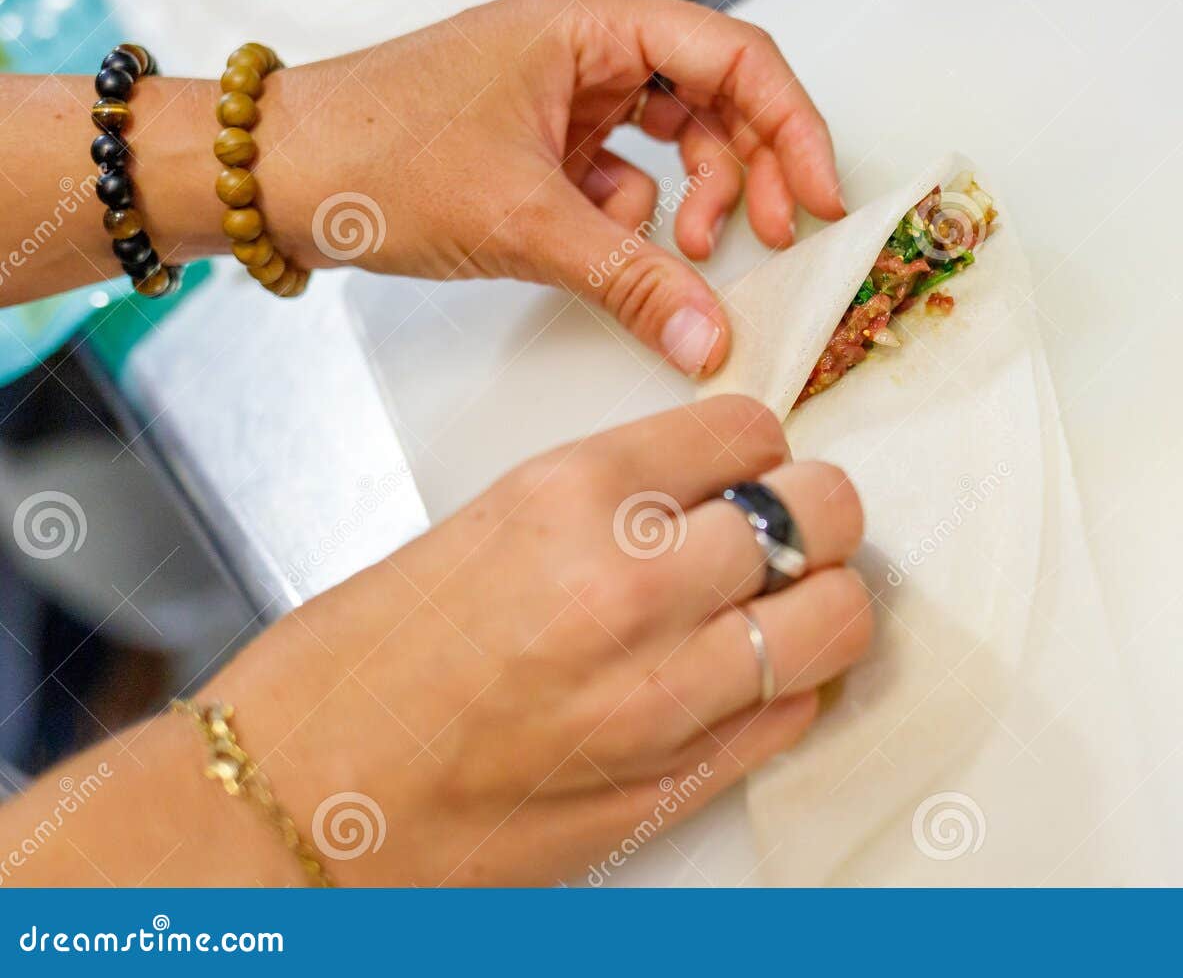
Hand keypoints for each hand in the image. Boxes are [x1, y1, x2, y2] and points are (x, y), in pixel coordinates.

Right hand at [184, 395, 867, 885]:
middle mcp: (631, 586)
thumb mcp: (486, 524)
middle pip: (819, 511)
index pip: (747, 428)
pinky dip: (790, 687)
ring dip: (825, 599)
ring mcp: (662, 695)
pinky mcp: (671, 785)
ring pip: (837, 616)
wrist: (293, 804)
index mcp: (569, 496)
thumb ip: (613, 500)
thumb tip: (713, 487)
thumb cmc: (358, 666)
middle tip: (788, 524)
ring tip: (785, 603)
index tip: (750, 461)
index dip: (760, 443)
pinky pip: (795, 713)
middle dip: (815, 510)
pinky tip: (745, 679)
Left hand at [258, 0, 845, 375]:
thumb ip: (632, 281)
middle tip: (772, 235)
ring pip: (675, 137)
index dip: (793, 130)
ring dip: (693, 196)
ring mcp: (565, 90)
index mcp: (592, 21)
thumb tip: (711, 337)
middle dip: (749, 170)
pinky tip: (614, 246)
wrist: (279, 178)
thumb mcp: (525, 221)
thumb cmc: (374, 153)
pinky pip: (625, 172)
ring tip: (691, 251)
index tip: (821, 198)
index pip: (737, 59)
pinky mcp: (545, 137)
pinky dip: (634, 215)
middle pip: (716, 97)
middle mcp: (586, 44)